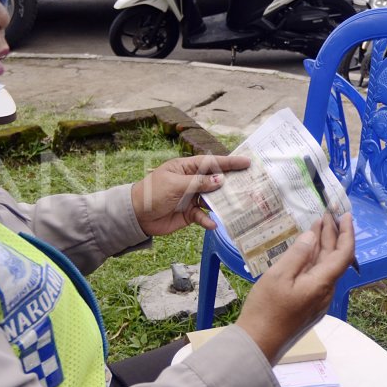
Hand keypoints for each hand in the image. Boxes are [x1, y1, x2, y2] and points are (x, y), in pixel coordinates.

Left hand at [130, 154, 251, 235]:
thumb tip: (221, 180)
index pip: (211, 163)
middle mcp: (192, 181)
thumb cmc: (152, 193)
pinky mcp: (189, 213)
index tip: (246, 162)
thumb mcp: (176, 184)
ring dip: (222, 203)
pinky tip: (212, 224)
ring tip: (236, 205)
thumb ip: (199, 183)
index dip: (229, 162)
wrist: (136, 215)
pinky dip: (208, 220)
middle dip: (231, 183)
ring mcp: (192, 197)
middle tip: (250, 184)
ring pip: (212, 199)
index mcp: (186, 168)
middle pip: (216, 180)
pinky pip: (203, 216)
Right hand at [236, 212, 355, 363]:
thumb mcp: (278, 276)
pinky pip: (317, 277)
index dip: (347, 232)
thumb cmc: (266, 309)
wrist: (258, 344)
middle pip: (335, 259)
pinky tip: (306, 252)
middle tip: (326, 214)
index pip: (344, 254)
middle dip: (333, 235)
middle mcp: (325, 292)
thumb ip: (298, 254)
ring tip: (317, 227)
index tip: (344, 214)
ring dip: (323, 246)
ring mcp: (318, 301)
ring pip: (325, 268)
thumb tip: (313, 236)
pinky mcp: (309, 306)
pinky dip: (314, 260)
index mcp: (322, 284)